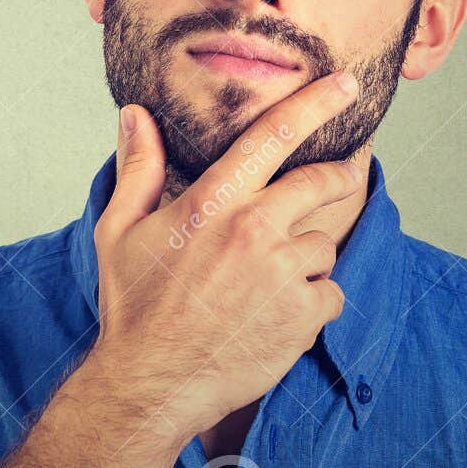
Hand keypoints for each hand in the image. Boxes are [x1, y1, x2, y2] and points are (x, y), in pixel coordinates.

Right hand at [88, 70, 363, 438]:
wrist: (151, 383)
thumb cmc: (132, 305)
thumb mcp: (120, 230)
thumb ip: (138, 168)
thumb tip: (136, 115)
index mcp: (214, 201)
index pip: (274, 135)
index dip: (317, 103)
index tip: (346, 84)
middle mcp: (254, 230)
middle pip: (322, 183)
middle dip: (338, 177)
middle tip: (341, 178)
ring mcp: (282, 274)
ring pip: (322, 246)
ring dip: (304, 259)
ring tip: (266, 284)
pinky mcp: (303, 316)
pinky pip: (329, 294)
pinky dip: (311, 303)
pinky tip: (277, 316)